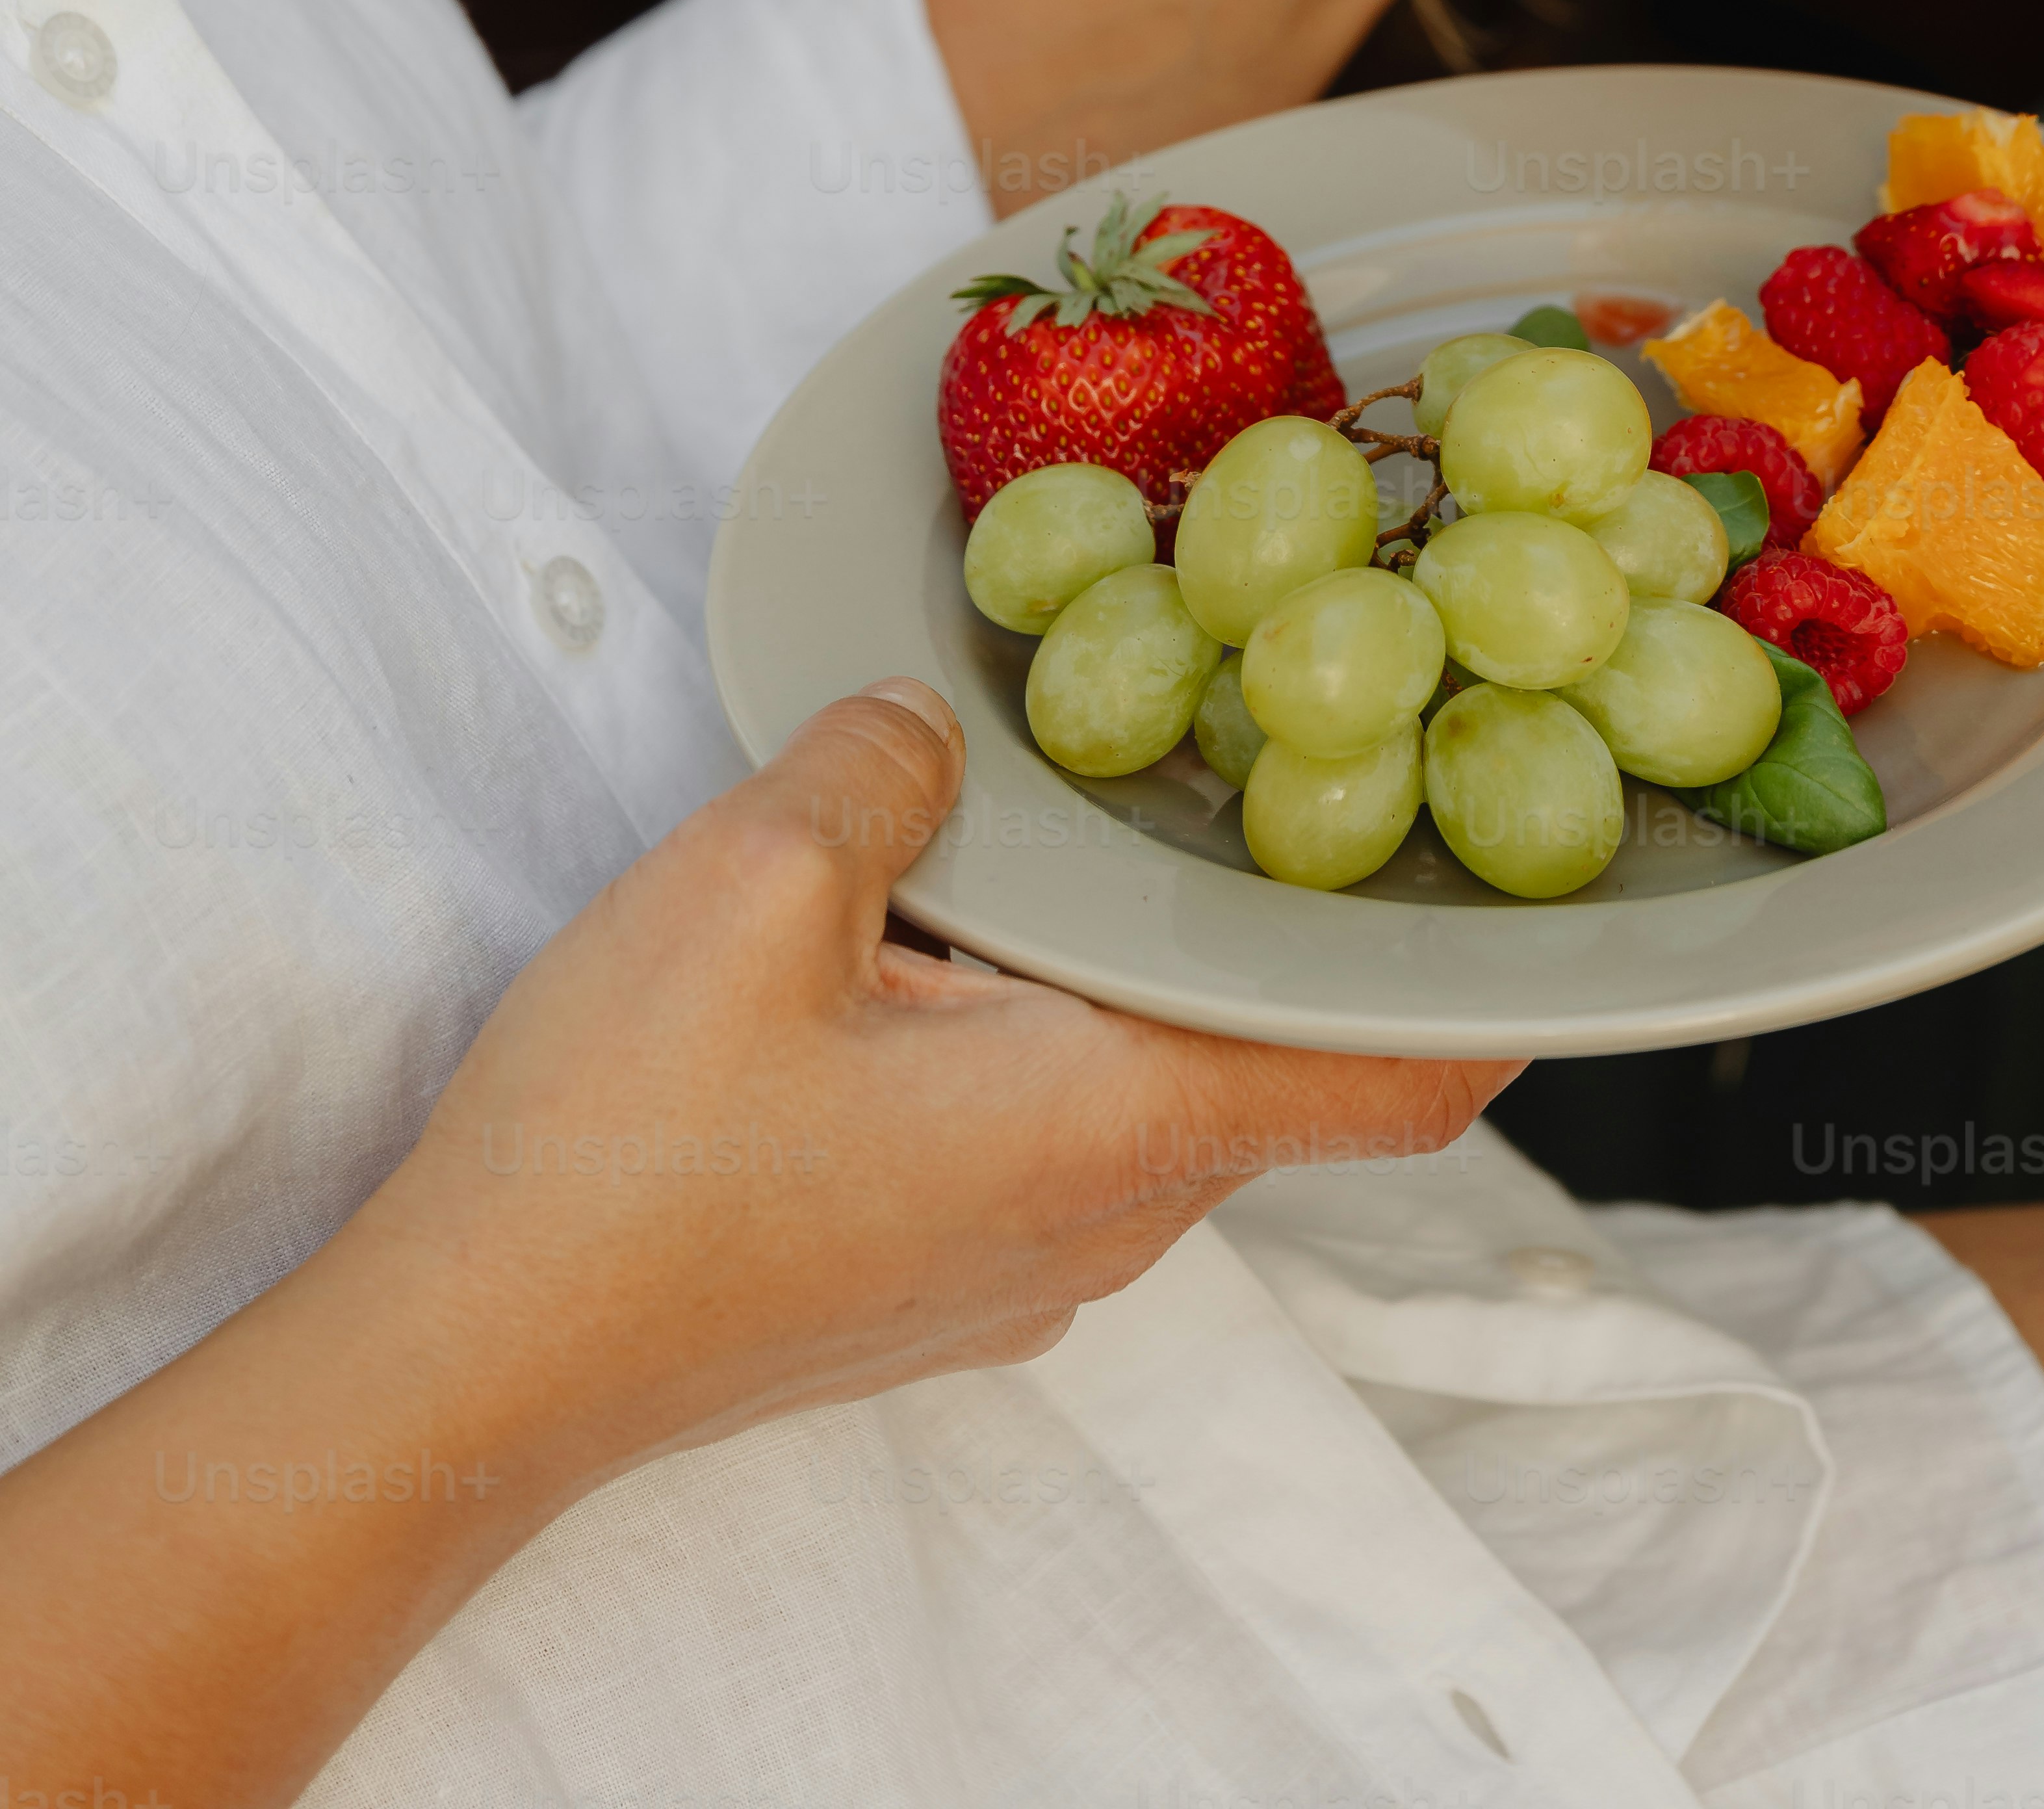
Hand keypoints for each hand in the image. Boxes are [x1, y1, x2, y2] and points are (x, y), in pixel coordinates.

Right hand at [0, 682, 1510, 1805]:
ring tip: (1126, 798)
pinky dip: (1063, 1018)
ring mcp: (1020, 1265)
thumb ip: (885, 766)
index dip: (1493, 973)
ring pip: (1162, 1083)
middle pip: (1282, 1059)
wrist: (467, 1363)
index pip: (1400, 1077)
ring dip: (1156, 958)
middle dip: (1299, 912)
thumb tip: (932, 717)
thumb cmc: (621, 1153)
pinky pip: (1062, 1124)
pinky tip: (975, 920)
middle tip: (1309, 742)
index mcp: (1117, 1128)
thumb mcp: (753, 881)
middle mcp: (1107, 1218)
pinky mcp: (932, 1273)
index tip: (1540, 854)